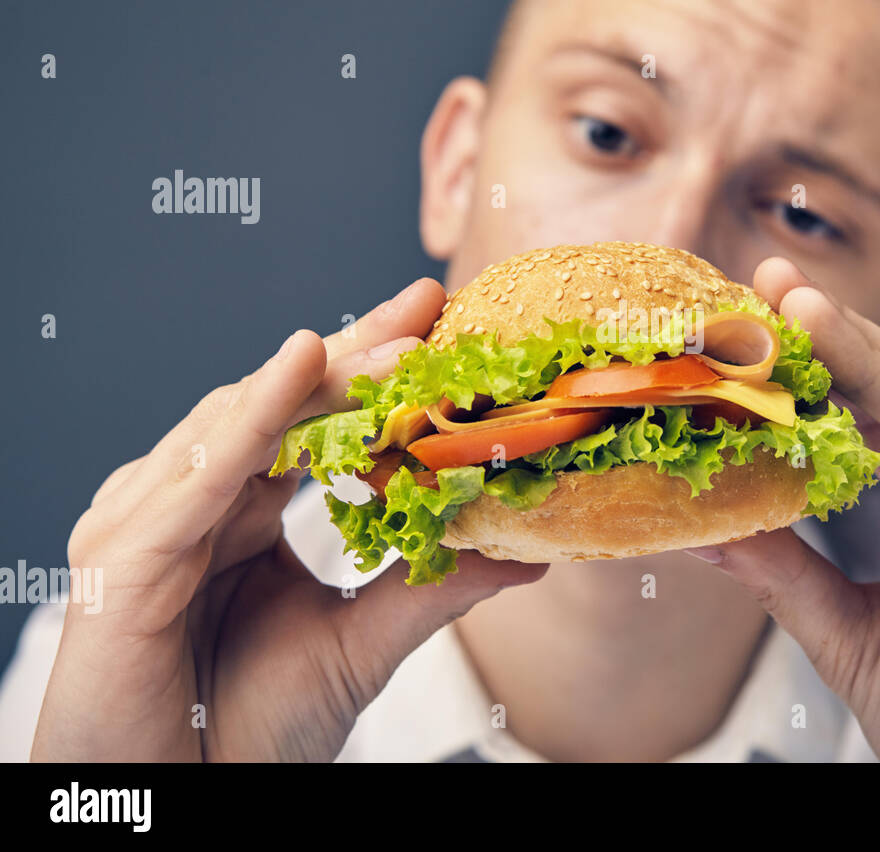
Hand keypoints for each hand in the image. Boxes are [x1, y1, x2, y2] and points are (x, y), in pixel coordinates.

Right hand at [32, 279, 547, 760]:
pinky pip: (199, 474)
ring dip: (323, 378)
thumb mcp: (362, 641)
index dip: (368, 366)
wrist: (184, 805)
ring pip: (242, 424)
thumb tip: (524, 554)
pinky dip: (253, 417)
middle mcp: (187, 501)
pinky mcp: (125, 555)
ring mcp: (149, 519)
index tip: (435, 318)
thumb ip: (432, 587)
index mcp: (234, 512)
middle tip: (427, 306)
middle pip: (276, 404)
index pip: (308, 419)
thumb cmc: (245, 727)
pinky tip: (301, 366)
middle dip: (354, 354)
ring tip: (398, 343)